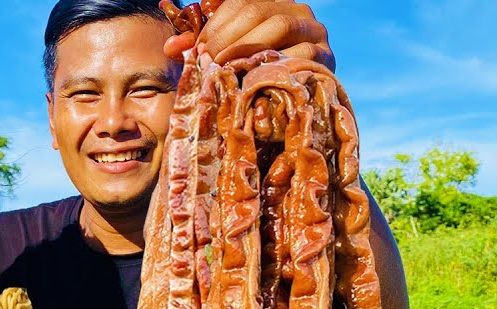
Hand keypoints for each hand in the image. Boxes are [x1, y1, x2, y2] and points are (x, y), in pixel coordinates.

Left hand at [164, 0, 334, 69]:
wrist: (297, 110)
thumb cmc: (255, 79)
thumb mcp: (228, 57)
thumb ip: (202, 47)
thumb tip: (171, 49)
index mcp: (274, 4)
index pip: (242, 1)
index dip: (215, 23)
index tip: (195, 48)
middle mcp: (297, 12)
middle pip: (259, 11)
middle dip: (227, 36)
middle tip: (207, 60)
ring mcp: (315, 32)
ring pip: (279, 26)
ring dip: (247, 47)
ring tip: (225, 68)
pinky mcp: (325, 58)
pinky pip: (301, 55)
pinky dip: (274, 65)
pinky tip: (253, 79)